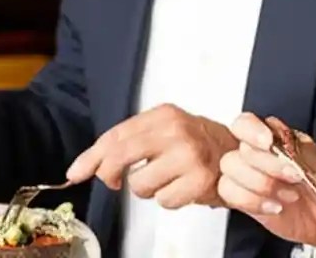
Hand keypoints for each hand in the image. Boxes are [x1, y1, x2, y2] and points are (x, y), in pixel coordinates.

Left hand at [66, 103, 236, 208]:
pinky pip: (163, 201)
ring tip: (164, 180)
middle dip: (109, 174)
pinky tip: (180, 188)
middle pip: (121, 155)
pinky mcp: (199, 180)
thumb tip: (77, 170)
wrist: (238, 155)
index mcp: (164, 114)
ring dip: (146, 189)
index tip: (76, 173)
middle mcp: (176, 130)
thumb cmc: (193, 146)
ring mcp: (189, 155)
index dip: (92, 157)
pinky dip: (168, 200)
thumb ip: (123, 145)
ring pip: (140, 184)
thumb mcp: (161, 133)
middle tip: (115, 182)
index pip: (116, 135)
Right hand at [218, 113, 315, 253]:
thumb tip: (274, 127)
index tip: (267, 142)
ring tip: (289, 194)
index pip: (245, 123)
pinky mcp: (246, 201)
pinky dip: (253, 200)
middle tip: (293, 175)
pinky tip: (276, 206)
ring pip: (229, 171)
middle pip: (238, 150)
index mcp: (275, 139)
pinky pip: (230, 195)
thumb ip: (294, 144)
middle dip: (266, 164)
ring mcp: (249, 178)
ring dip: (260, 183)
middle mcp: (258, 156)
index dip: (250, 130)